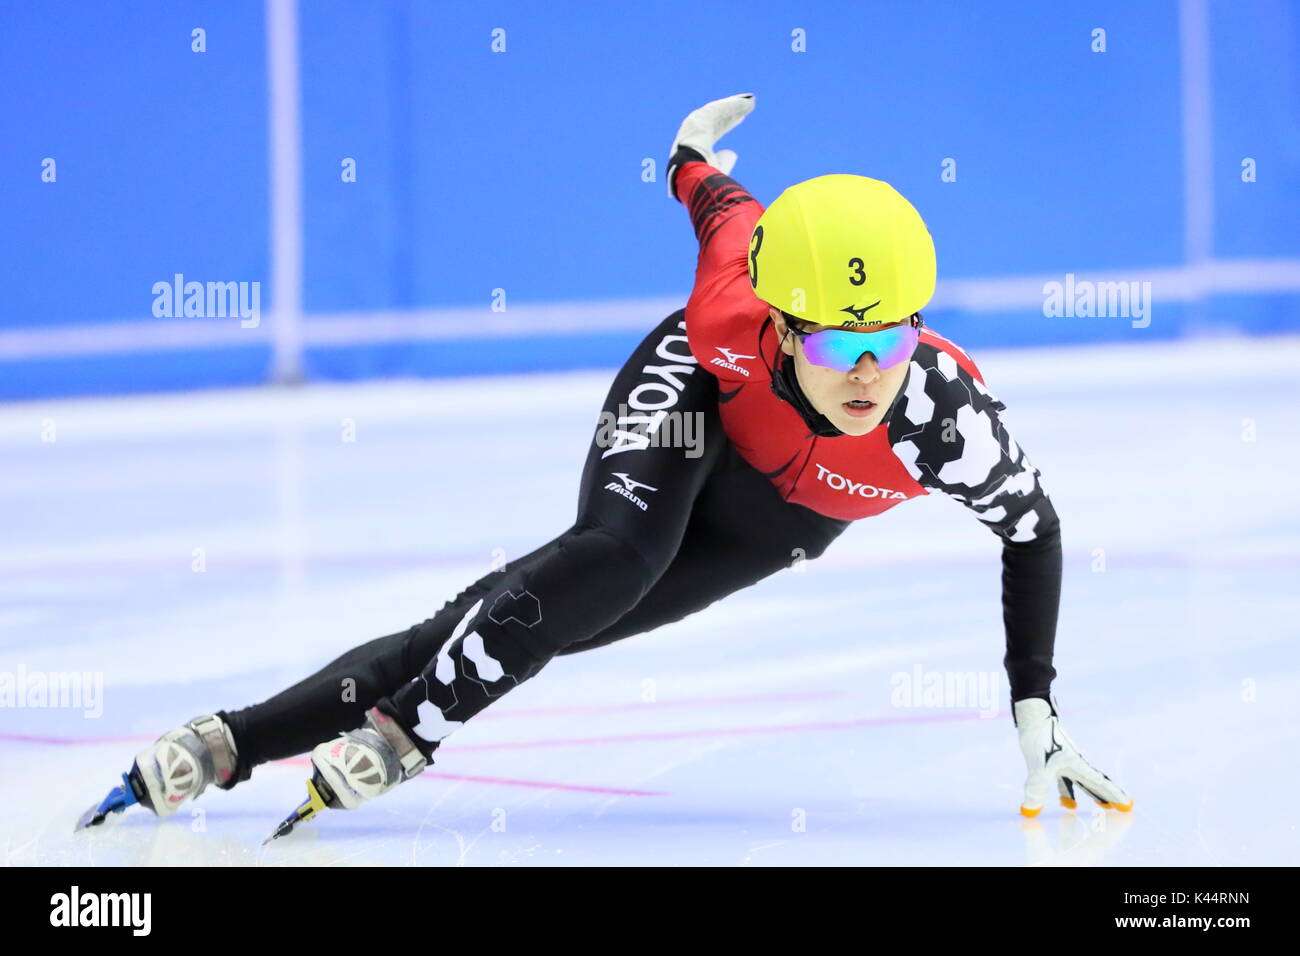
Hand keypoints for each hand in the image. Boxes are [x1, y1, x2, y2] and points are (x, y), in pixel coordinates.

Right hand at [666, 92, 755, 196]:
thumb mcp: (717, 168)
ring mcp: (695, 123)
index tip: (741, 118)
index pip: (716, 130)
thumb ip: (725, 160)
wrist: (690, 173)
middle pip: (718, 118)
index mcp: (698, 143)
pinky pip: (719, 108)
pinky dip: (732, 105)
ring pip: (719, 111)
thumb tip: (733, 154)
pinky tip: (745, 101)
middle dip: (733, 111)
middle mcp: (696, 131)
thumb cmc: (703, 177)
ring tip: (749, 101)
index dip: (729, 123)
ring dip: (734, 105)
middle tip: (747, 105)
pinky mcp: (699, 117)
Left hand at [1014, 697, 1132, 816]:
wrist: (1033, 715)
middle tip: (1121, 809)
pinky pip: (1063, 780)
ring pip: (1080, 783)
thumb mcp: (1038, 766)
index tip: (1128, 804)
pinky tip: (1064, 802)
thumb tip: (1030, 809)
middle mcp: (1074, 764)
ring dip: (1088, 795)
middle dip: (1106, 796)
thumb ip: (1037, 788)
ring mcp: (1063, 761)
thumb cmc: (1040, 738)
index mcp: (1077, 764)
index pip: (1099, 782)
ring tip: (1101, 807)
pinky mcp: (1052, 759)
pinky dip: (1065, 792)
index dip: (1113, 794)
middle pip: (1094, 784)